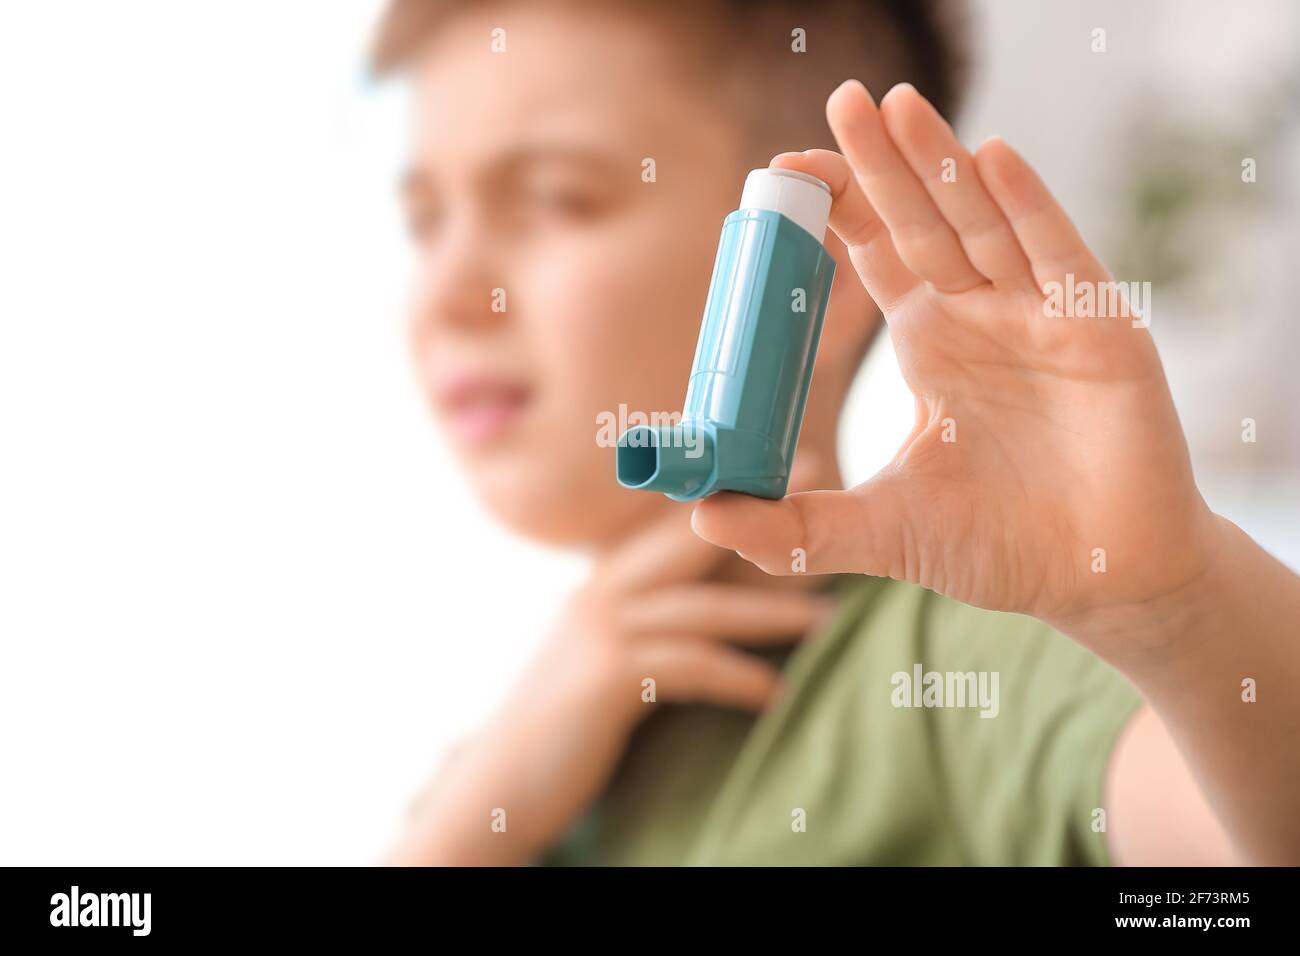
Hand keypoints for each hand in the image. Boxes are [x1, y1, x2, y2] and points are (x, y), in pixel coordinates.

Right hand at [387, 509, 828, 864]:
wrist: (496, 789)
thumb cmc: (560, 730)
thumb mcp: (600, 664)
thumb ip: (647, 632)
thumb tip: (715, 618)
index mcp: (603, 587)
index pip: (675, 531)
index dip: (730, 501)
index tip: (786, 474)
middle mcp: (599, 596)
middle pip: (690, 543)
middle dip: (756, 516)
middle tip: (817, 489)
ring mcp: (599, 633)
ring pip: (702, 607)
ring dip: (770, 612)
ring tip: (827, 619)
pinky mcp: (604, 679)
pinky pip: (689, 666)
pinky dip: (737, 677)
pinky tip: (774, 695)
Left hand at [692, 80, 1222, 648]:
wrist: (1103, 580)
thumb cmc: (1001, 548)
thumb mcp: (882, 532)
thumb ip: (796, 527)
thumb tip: (700, 514)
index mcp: (934, 343)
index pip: (878, 252)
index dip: (835, 210)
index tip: (783, 173)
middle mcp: (985, 316)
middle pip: (924, 221)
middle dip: (882, 162)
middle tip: (841, 99)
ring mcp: (1043, 318)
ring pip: (985, 223)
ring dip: (942, 164)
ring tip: (897, 107)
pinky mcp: (1102, 334)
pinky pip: (1061, 258)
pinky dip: (1029, 208)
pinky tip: (993, 159)